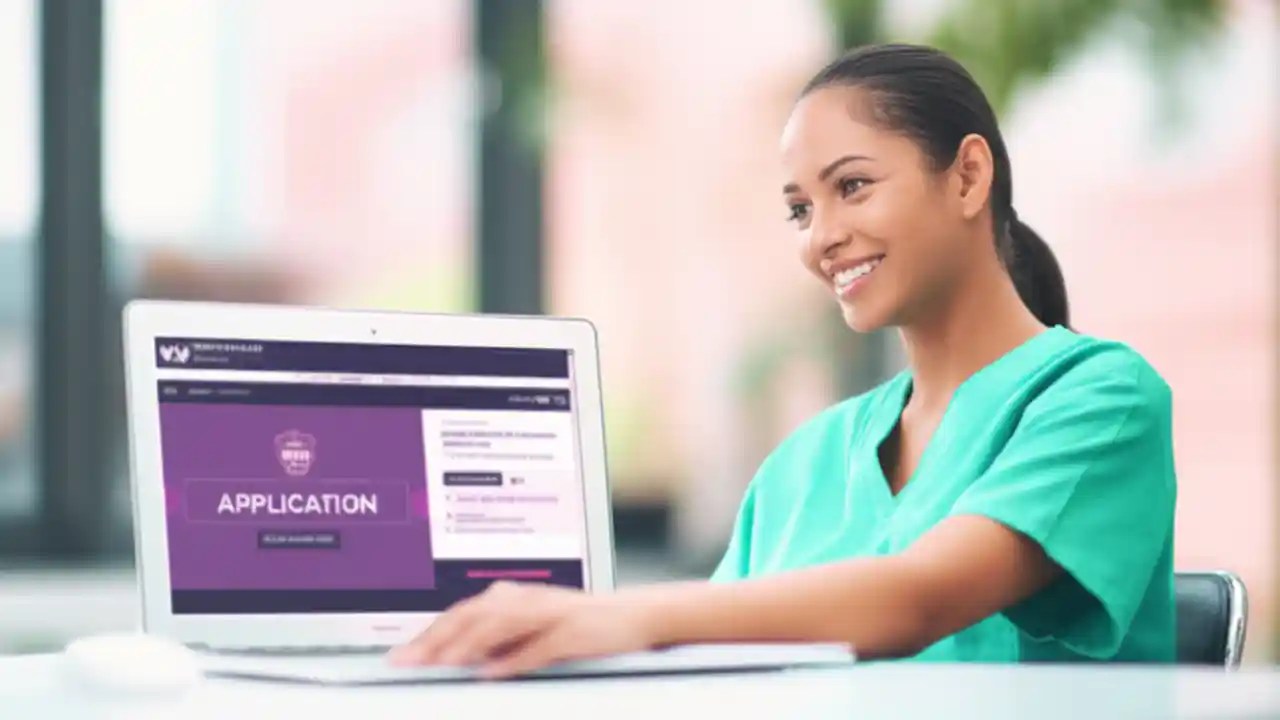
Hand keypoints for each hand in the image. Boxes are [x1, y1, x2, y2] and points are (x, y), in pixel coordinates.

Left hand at [386, 581, 656, 678]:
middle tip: (409, 661)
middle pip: (473, 615)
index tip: (401, 656)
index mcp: (515, 597)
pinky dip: (514, 658)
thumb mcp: (535, 625)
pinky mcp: (572, 631)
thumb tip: (460, 656)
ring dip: (467, 645)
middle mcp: (528, 600)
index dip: (429, 633)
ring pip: (499, 624)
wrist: (634, 615)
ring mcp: (550, 613)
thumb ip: (500, 636)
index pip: (462, 613)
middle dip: (437, 638)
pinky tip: (494, 673)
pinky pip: (538, 645)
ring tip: (442, 664)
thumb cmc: (583, 624)